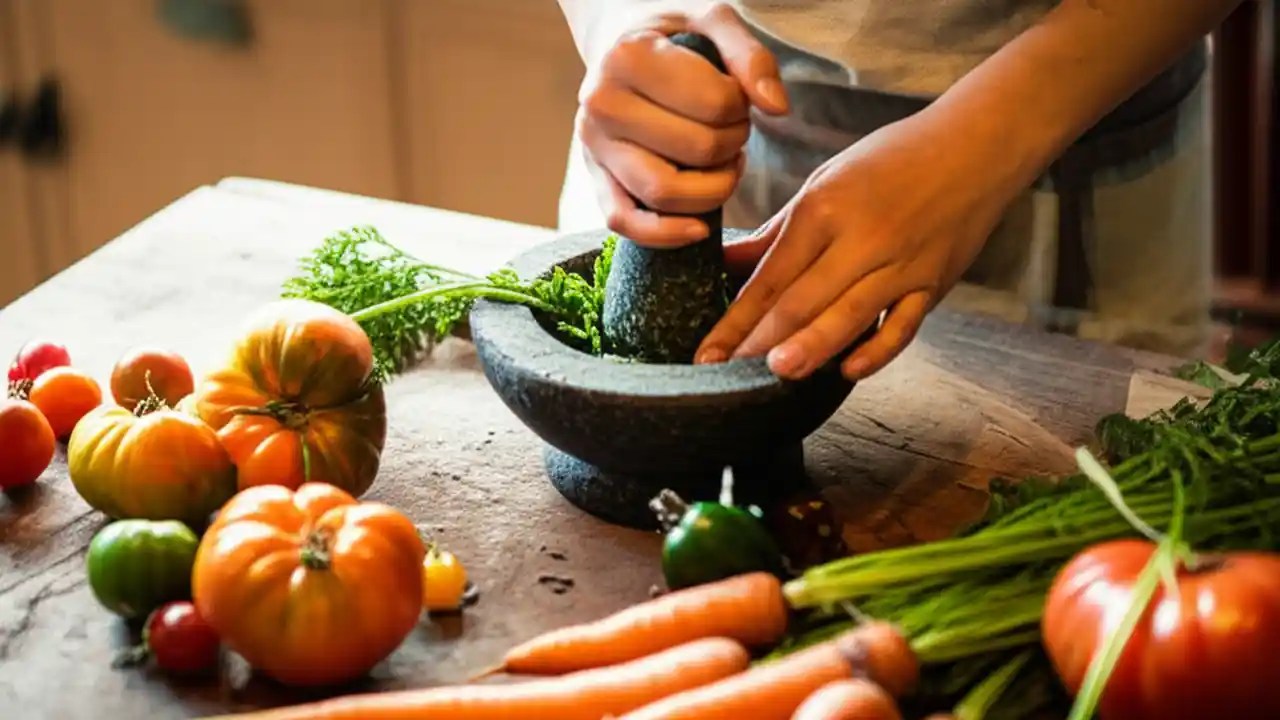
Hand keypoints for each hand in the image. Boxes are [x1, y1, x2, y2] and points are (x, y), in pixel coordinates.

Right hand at [575, 2, 788, 246]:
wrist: (617, 46)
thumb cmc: (671, 35)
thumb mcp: (712, 21)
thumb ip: (750, 57)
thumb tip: (778, 109)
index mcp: (627, 58)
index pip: (713, 104)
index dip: (742, 107)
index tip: (737, 98)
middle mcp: (601, 104)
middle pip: (696, 150)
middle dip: (734, 146)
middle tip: (736, 132)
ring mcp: (594, 147)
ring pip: (664, 192)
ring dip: (713, 189)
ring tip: (723, 166)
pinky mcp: (595, 179)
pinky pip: (626, 223)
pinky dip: (666, 234)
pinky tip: (699, 228)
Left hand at [694, 113, 1018, 381]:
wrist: (975, 146)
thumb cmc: (890, 162)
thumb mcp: (825, 183)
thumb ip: (776, 232)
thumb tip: (724, 263)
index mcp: (825, 208)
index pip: (771, 275)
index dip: (735, 319)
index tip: (707, 352)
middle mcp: (862, 239)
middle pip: (804, 300)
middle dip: (762, 340)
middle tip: (728, 373)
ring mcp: (902, 265)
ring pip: (850, 316)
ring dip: (812, 348)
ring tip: (778, 374)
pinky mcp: (934, 285)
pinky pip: (903, 327)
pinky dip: (876, 351)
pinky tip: (847, 371)